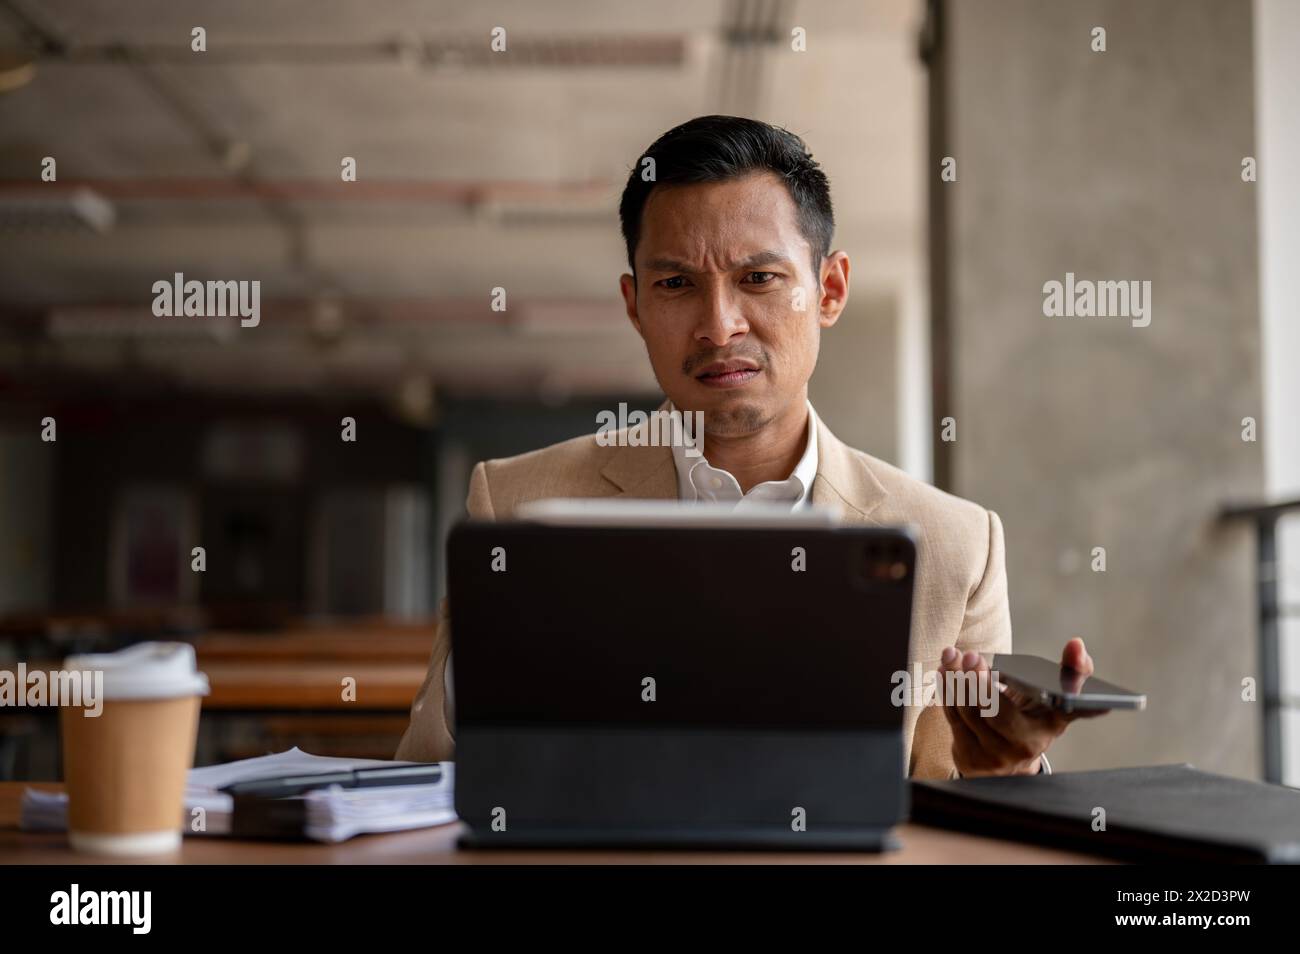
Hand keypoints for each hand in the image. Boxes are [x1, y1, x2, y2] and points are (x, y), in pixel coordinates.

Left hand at [937, 637, 1106, 776]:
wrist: (1005, 759)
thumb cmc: (1031, 718)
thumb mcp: (1052, 699)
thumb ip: (1071, 670)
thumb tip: (1076, 644)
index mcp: (1052, 725)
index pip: (1066, 710)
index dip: (1063, 693)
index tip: (1058, 667)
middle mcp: (1027, 744)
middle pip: (1000, 714)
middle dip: (981, 684)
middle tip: (970, 657)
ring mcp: (997, 754)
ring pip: (971, 714)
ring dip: (957, 681)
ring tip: (951, 655)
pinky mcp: (971, 756)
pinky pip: (955, 720)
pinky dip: (948, 693)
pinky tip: (945, 672)